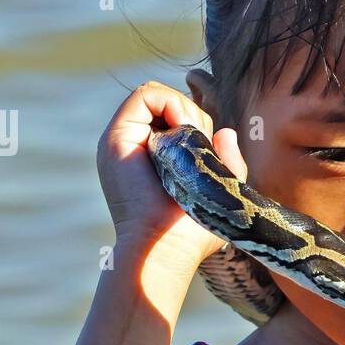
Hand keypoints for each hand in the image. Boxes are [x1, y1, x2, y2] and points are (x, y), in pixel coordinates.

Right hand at [97, 79, 249, 274]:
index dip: (198, 121)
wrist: (164, 249)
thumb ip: (227, 162)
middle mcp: (134, 146)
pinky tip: (183, 127)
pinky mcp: (116, 136)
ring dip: (184, 109)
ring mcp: (123, 140)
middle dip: (195, 115)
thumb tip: (225, 132)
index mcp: (153, 158)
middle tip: (202, 145)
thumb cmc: (191, 234)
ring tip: (192, 140)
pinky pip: (144, 94)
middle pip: (168, 104)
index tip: (209, 146)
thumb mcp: (218, 193)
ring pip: (158, 95)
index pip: (175, 118)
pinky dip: (170, 102)